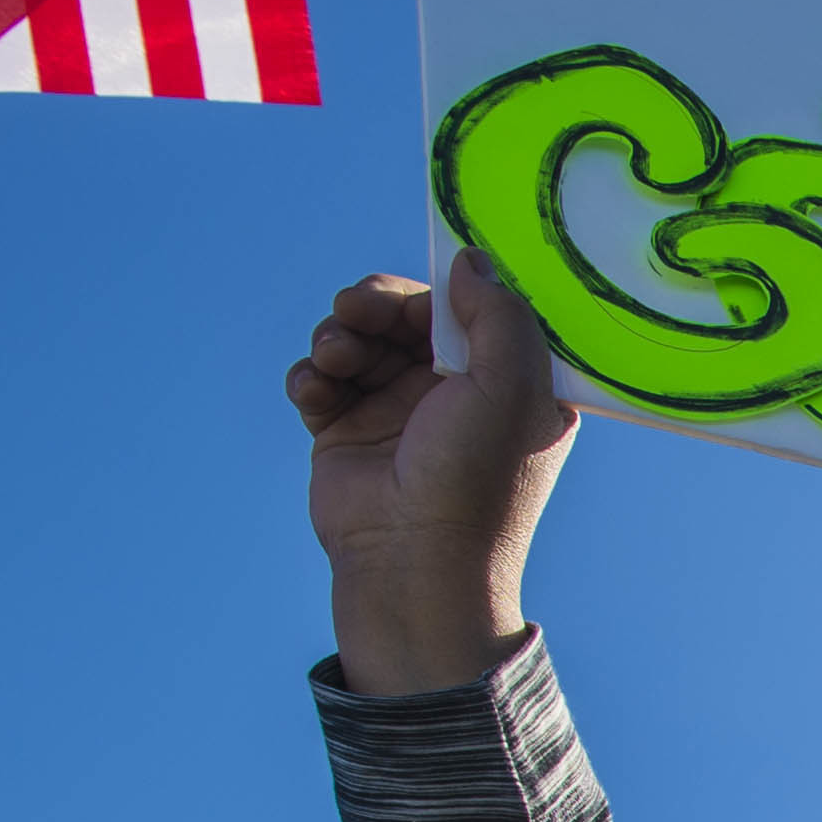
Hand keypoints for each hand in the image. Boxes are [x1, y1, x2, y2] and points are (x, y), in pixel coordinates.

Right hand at [291, 256, 575, 695]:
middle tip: (354, 308)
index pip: (474, 310)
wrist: (411, 562)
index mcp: (509, 386)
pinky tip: (315, 390)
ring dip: (337, 334)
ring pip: (358, 339)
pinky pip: (320, 378)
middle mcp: (455, 395)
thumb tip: (471, 259)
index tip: (426, 287)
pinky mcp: (346, 431)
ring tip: (334, 357)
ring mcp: (398, 412)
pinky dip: (311, 375)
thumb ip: (499, 314)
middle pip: (406, 314)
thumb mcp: (511, 387)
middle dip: (375, 301)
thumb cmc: (474, 479)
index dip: (445, 291)